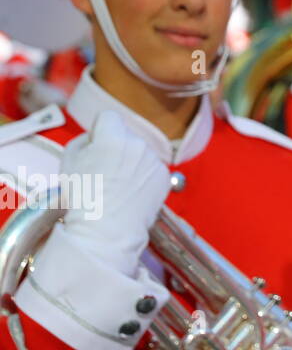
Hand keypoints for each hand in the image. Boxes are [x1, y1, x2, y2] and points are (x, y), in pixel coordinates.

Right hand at [57, 109, 170, 276]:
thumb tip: (96, 135)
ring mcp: (154, 160)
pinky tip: (131, 193)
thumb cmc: (82, 198)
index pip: (109, 116)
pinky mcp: (164, 176)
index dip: (100, 130)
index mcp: (113, 137)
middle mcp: (139, 144)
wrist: (105, 232)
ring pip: (140, 152)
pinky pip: (151, 168)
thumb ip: (84, 140)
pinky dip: (143, 176)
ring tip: (117, 186)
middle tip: (104, 171)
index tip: (96, 146)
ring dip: (131, 161)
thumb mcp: (68, 161)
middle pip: (126, 135)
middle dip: (116, 147)